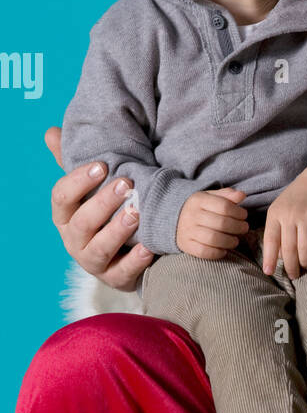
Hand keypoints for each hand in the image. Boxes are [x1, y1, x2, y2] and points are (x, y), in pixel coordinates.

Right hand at [45, 126, 153, 289]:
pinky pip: (122, 273)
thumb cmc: (105, 212)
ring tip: (136, 213)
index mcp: (65, 216)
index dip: (78, 181)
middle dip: (103, 203)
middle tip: (127, 184)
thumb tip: (52, 132)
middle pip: (82, 223)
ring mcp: (93, 262)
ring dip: (117, 231)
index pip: (61, 197)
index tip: (101, 165)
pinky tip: (149, 247)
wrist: (124, 252)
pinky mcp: (115, 279)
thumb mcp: (90, 188)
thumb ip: (74, 162)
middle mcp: (74, 240)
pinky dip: (135, 261)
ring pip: (99, 249)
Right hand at [176, 188, 248, 259]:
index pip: (224, 206)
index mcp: (198, 200)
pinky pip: (203, 252)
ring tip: (235, 241)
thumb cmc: (199, 208)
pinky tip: (224, 250)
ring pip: (213, 239)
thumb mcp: (210, 197)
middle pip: (221, 223)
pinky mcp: (186, 245)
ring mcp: (187, 231)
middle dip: (238, 227)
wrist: (173, 219)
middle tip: (244, 228)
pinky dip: (217, 253)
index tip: (243, 215)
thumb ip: (226, 195)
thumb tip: (242, 195)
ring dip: (230, 242)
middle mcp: (191, 215)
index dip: (238, 212)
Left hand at [262, 165, 306, 278]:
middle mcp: (290, 216)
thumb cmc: (291, 204)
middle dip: (291, 266)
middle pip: (289, 248)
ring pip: (305, 248)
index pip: (270, 240)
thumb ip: (275, 233)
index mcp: (275, 215)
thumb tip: (278, 258)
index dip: (269, 258)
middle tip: (293, 275)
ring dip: (305, 262)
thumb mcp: (277, 213)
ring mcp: (306, 218)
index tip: (268, 272)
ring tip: (304, 266)